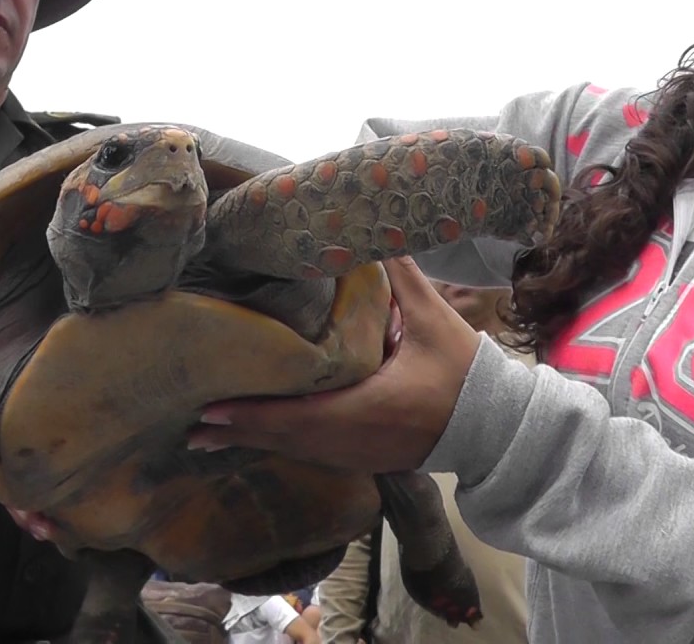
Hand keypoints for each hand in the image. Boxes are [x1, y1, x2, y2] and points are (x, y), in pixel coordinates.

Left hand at [187, 257, 482, 471]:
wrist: (501, 428)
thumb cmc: (465, 374)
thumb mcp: (430, 321)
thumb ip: (401, 278)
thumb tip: (376, 234)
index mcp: (364, 408)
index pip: (295, 416)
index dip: (251, 416)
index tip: (211, 411)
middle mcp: (353, 440)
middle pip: (284, 440)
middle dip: (238, 433)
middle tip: (192, 427)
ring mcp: (359, 455)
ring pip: (295, 451)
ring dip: (254, 442)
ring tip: (209, 435)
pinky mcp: (366, 459)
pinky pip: (313, 454)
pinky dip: (282, 444)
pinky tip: (260, 437)